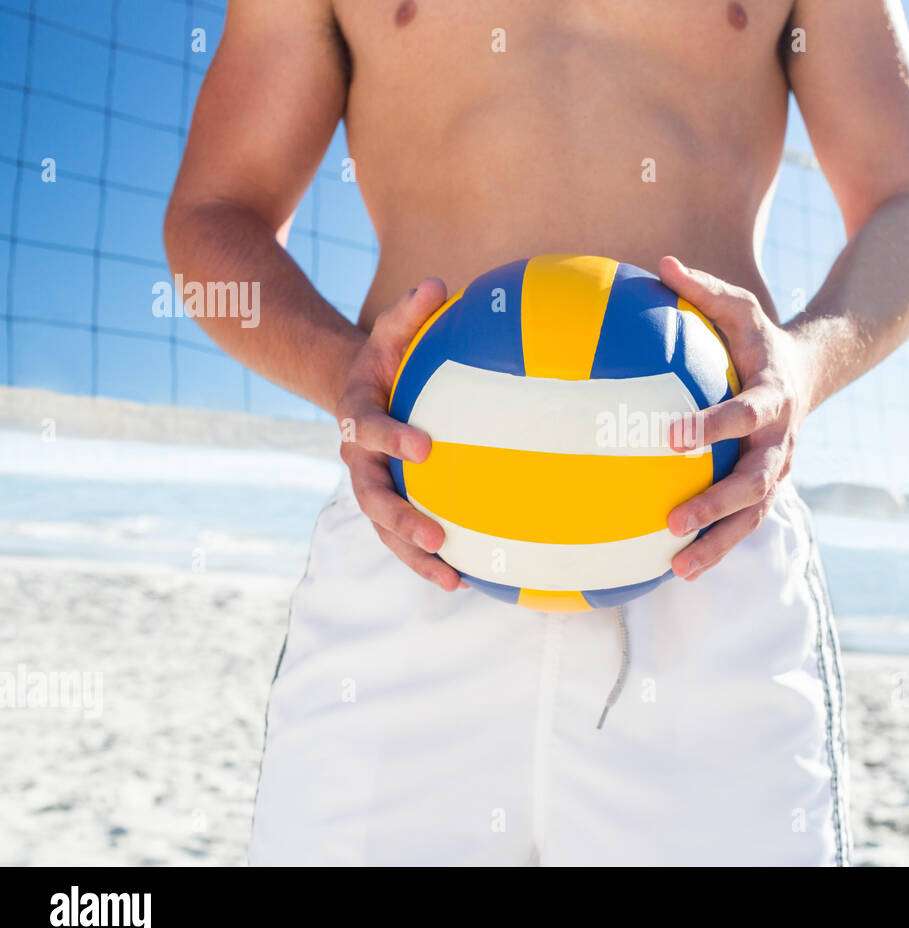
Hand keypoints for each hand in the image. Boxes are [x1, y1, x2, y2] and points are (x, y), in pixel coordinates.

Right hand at [335, 278, 463, 590]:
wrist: (357, 391)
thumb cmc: (385, 358)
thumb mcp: (391, 331)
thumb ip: (410, 312)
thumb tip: (437, 284)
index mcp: (356, 416)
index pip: (368, 430)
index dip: (391, 439)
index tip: (425, 447)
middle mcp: (358, 460)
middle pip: (372, 498)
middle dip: (402, 521)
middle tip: (437, 537)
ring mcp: (373, 487)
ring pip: (386, 530)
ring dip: (416, 558)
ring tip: (454, 580)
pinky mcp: (391, 504)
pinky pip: (407, 537)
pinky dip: (432, 559)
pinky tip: (471, 578)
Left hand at [658, 256, 810, 580]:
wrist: (809, 373)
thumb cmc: (759, 339)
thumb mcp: (739, 308)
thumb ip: (703, 290)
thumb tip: (661, 263)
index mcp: (772, 397)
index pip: (744, 414)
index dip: (713, 426)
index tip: (672, 437)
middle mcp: (781, 442)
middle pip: (754, 482)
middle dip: (716, 505)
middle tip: (673, 521)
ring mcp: (778, 471)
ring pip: (752, 516)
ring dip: (718, 544)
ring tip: (678, 570)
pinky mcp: (768, 490)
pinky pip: (744, 524)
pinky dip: (716, 547)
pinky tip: (676, 569)